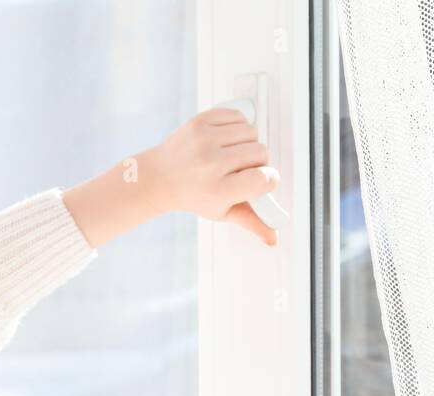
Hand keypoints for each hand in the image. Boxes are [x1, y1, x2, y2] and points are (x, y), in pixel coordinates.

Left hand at [140, 106, 279, 245]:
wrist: (159, 176)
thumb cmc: (194, 195)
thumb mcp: (221, 213)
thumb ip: (251, 222)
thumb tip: (274, 239)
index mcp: (218, 190)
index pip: (263, 179)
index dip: (268, 180)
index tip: (261, 182)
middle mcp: (210, 163)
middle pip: (261, 153)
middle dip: (259, 162)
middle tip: (243, 170)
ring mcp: (204, 140)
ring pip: (252, 132)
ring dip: (249, 143)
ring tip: (233, 155)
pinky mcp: (200, 122)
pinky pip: (238, 116)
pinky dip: (238, 127)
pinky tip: (227, 141)